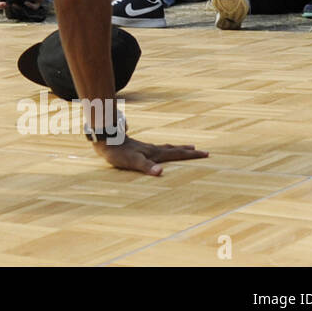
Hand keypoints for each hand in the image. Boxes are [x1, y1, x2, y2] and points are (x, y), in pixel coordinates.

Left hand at [94, 135, 208, 174]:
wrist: (105, 138)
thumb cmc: (118, 152)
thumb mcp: (133, 162)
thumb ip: (146, 167)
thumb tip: (161, 172)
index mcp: (154, 153)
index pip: (176, 154)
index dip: (191, 154)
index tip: (206, 153)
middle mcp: (152, 149)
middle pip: (174, 150)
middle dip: (188, 151)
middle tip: (202, 151)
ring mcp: (145, 148)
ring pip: (166, 148)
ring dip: (177, 148)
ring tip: (186, 147)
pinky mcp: (138, 148)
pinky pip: (157, 148)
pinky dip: (165, 149)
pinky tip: (158, 150)